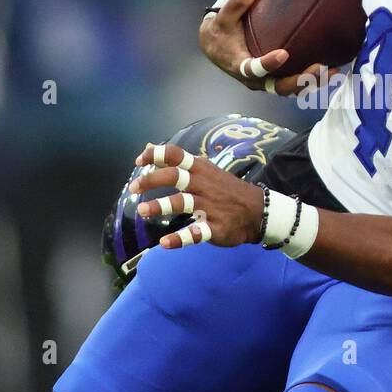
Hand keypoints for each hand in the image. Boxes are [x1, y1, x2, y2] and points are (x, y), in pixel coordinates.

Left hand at [129, 142, 264, 248]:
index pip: (177, 155)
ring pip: (183, 203)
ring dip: (161, 206)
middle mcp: (204, 185)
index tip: (139, 161)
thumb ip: (175, 161)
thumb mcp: (204, 170)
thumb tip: (149, 147)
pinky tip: (164, 243)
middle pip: (176, 176)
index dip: (156, 155)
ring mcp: (210, 207)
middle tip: (133, 187)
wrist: (258, 211)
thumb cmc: (224, 189)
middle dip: (152, 180)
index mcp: (201, 169)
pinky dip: (180, 239)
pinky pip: (196, 234)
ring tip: (142, 211)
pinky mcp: (215, 228)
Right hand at [198, 0, 329, 95]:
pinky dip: (314, 79)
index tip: (283, 54)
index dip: (268, 64)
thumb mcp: (223, 16)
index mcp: (240, 66)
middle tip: (319, 67)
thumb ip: (236, 2)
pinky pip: (297, 83)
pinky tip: (333, 67)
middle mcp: (256, 80)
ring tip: (334, 70)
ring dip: (313, 82)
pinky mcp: (278, 78)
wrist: (217, 46)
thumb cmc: (222, 30)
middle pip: (279, 87)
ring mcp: (269, 81)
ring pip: (292, 89)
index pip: (254, 69)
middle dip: (301, 80)